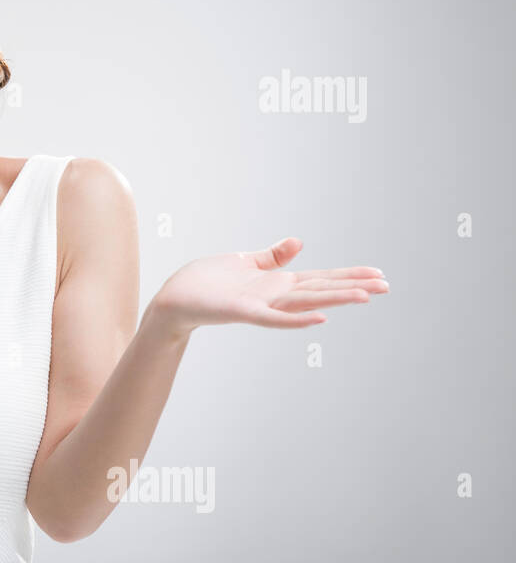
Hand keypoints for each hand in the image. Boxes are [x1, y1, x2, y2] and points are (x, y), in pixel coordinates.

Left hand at [151, 237, 387, 333]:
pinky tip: (320, 319)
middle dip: (353, 287)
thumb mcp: (245, 262)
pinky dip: (296, 320)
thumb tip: (299, 242)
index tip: (378, 274)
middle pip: (321, 290)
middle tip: (387, 286)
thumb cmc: (207, 282)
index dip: (348, 275)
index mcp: (277, 283)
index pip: (320, 278)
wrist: (175, 299)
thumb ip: (273, 257)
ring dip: (335, 300)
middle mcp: (275, 296)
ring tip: (365, 297)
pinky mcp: (244, 312)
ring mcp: (262, 306)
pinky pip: (274, 318)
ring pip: (305, 303)